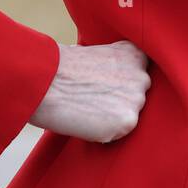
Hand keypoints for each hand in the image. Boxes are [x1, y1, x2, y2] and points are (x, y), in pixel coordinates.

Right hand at [29, 39, 151, 143]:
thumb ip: (114, 66)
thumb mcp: (96, 53)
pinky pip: (119, 133)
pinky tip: (87, 120)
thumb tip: (113, 78)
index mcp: (134, 55)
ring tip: (87, 109)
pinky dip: (104, 132)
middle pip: (138, 98)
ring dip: (113, 118)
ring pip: (129, 117)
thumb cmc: (62, 68)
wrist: (46, 82)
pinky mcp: (128, 121)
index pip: (140, 75)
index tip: (104, 85)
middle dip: (120, 102)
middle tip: (93, 100)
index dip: (122, 84)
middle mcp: (142, 76)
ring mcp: (137, 99)